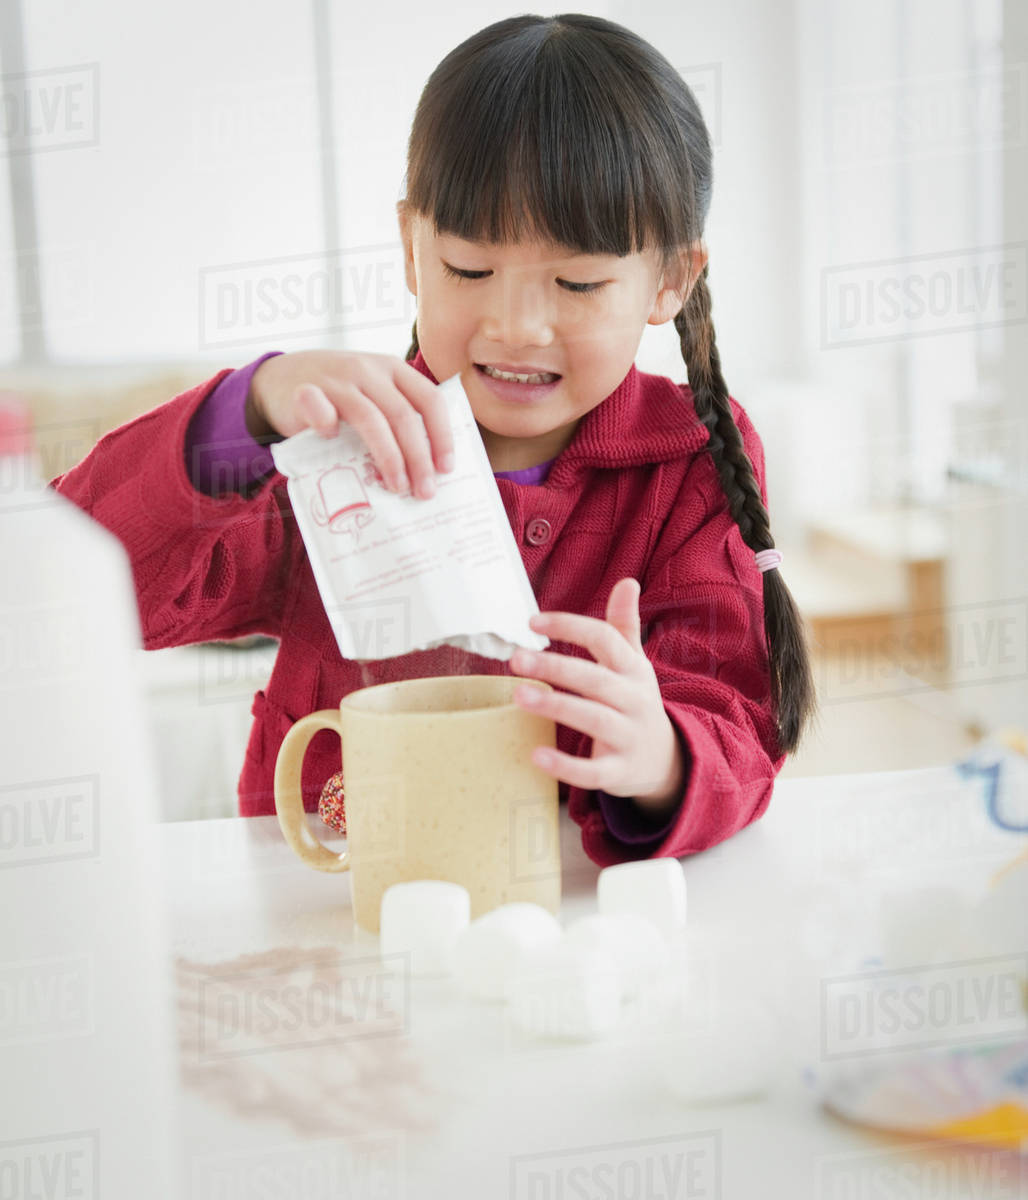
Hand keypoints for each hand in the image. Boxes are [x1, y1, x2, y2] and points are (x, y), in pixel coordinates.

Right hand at [249, 350, 454, 499]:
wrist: (279, 379)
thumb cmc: (336, 397)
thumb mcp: (372, 395)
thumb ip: (396, 420)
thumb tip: (428, 472)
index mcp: (393, 370)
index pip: (430, 399)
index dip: (442, 435)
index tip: (447, 469)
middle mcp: (368, 370)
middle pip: (404, 415)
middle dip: (419, 457)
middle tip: (425, 491)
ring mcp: (336, 380)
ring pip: (371, 419)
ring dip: (388, 456)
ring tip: (397, 486)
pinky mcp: (304, 390)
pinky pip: (319, 408)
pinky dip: (328, 425)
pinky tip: (332, 441)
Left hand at [509, 578, 685, 815]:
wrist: (666, 761)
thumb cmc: (636, 703)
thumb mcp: (635, 664)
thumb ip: (624, 626)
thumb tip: (627, 581)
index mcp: (633, 670)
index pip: (605, 639)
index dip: (570, 628)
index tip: (532, 622)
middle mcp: (634, 700)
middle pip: (595, 679)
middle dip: (555, 668)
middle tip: (516, 659)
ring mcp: (629, 737)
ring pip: (594, 719)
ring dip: (556, 707)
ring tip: (518, 695)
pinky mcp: (619, 772)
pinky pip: (594, 770)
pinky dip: (566, 765)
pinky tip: (536, 755)